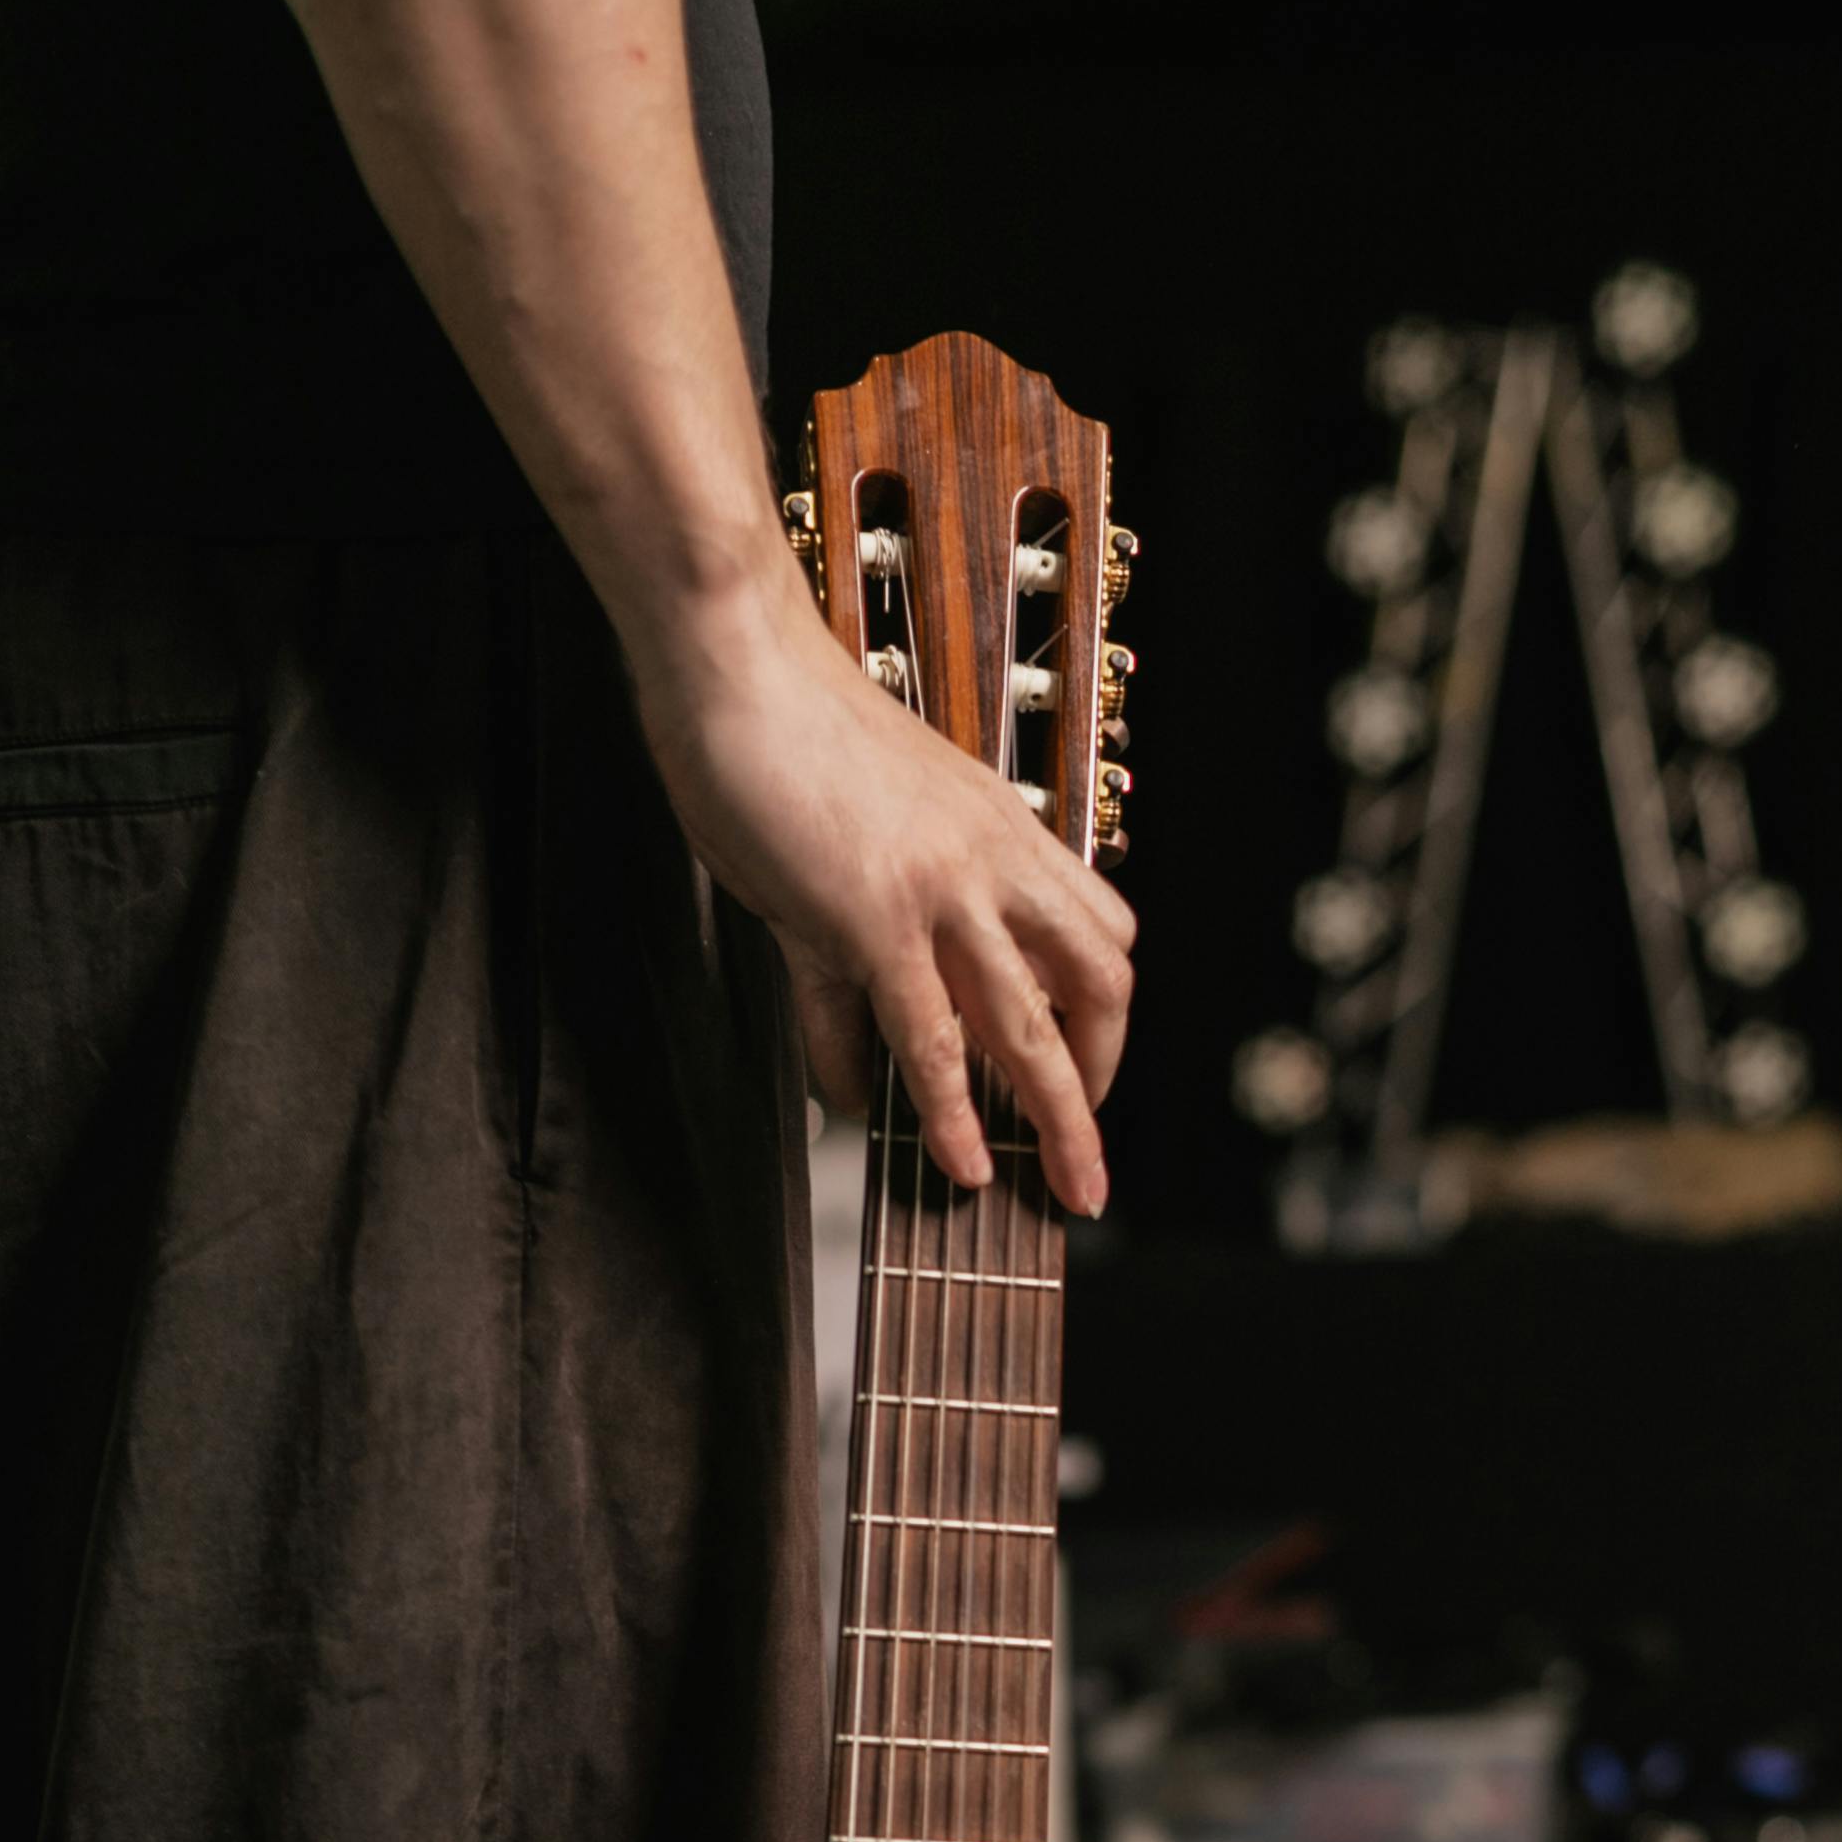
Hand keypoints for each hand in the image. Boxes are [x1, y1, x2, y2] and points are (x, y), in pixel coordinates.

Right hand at [628, 561, 1135, 1213]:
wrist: (736, 653)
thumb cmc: (784, 729)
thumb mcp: (863, 832)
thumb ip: (872, 941)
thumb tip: (857, 1060)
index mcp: (1002, 827)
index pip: (1100, 929)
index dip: (1105, 1016)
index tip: (1083, 1072)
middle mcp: (992, 859)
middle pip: (1098, 985)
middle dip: (1100, 1086)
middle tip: (1085, 1163)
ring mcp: (940, 890)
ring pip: (1029, 1028)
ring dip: (1050, 1122)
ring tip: (1052, 1189)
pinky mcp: (874, 916)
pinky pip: (926, 1036)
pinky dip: (943, 1111)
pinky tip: (948, 1162)